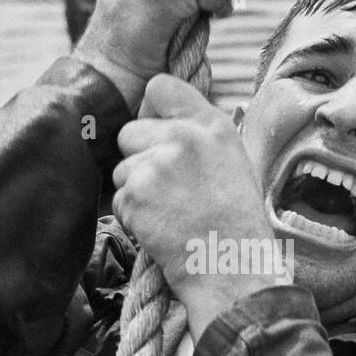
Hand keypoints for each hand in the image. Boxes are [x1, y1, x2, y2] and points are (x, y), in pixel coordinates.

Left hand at [113, 74, 288, 338]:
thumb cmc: (237, 224)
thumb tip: (160, 122)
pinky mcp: (135, 194)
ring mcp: (156, 165)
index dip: (150, 110)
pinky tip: (162, 229)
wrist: (232, 268)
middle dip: (138, 158)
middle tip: (167, 189)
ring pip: (121, 169)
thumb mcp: (232, 161)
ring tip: (170, 213)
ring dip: (135, 191)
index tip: (154, 131)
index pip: (159, 86)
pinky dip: (132, 216)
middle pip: (130, 132)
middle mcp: (183, 137)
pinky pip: (118, 199)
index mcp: (212, 125)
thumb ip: (198, 135)